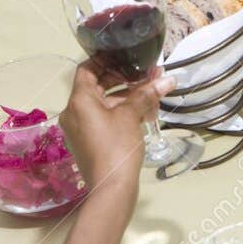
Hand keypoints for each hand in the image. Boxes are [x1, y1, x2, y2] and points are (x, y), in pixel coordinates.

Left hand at [59, 63, 172, 187]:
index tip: (125, 56)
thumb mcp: (131, 115)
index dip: (105, 59)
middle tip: (145, 73)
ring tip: (149, 91)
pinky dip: (119, 111)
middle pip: (96, 85)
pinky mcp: (88, 141)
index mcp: (78, 101)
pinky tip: (142, 110)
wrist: (111, 187)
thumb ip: (147, 93)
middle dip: (122, 78)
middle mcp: (73, 112)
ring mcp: (79, 128)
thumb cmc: (116, 146)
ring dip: (124, 95)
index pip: (87, 69)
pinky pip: (102, 117)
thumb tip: (168, 78)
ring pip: (102, 102)